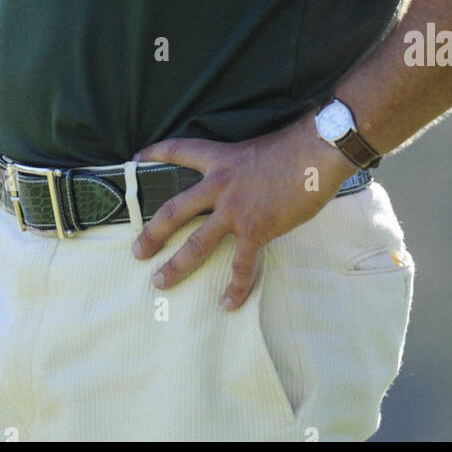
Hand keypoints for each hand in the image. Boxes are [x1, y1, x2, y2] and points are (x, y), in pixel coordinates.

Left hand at [131, 113, 353, 310]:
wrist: (314, 153)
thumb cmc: (295, 147)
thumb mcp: (257, 150)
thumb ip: (244, 168)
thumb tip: (249, 183)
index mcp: (220, 159)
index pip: (180, 150)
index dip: (157, 153)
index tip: (136, 159)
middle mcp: (220, 185)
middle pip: (175, 209)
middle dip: (153, 232)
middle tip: (137, 250)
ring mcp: (235, 210)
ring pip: (197, 243)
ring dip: (176, 266)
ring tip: (160, 282)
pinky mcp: (256, 230)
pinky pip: (240, 266)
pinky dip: (234, 288)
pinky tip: (226, 303)